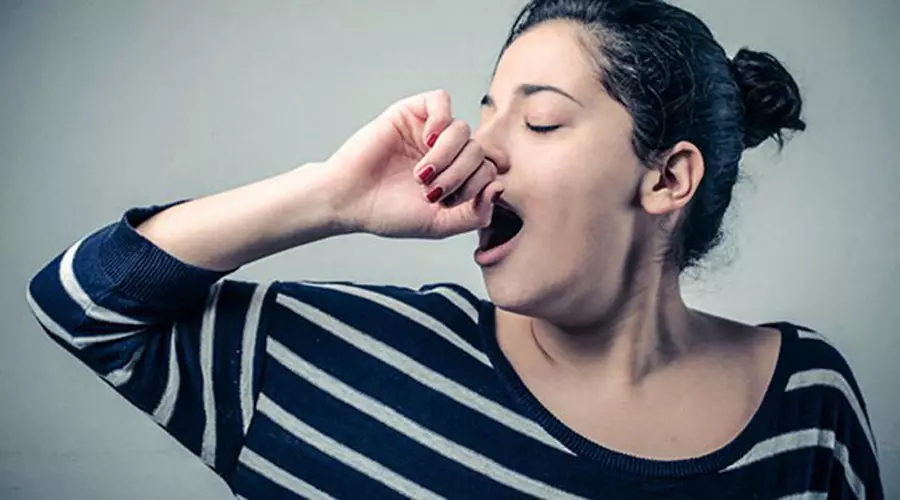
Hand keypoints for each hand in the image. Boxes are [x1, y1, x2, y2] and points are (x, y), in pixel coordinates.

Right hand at [325, 90, 502, 238]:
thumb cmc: (389, 213)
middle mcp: (448, 152)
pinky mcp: (411, 113)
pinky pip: (441, 101)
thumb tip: (500, 186)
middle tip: (431, 191)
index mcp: (458, 176)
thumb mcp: (440, 225)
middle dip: (460, 175)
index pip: (491, 169)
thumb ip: (475, 215)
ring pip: (463, 130)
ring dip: (447, 156)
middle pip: (479, 151)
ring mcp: (429, 131)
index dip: (478, 186)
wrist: (349, 200)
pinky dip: (440, 120)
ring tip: (421, 174)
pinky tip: (425, 139)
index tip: (450, 202)